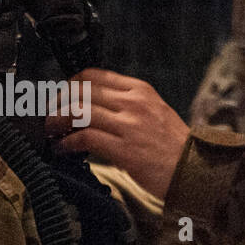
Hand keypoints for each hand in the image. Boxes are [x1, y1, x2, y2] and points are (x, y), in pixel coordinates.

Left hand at [46, 68, 189, 199]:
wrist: (195, 169)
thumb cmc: (174, 146)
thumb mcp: (153, 111)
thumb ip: (126, 104)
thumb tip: (91, 106)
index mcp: (140, 89)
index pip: (93, 75)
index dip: (69, 85)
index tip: (60, 96)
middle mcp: (133, 102)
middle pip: (81, 91)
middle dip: (58, 103)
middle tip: (50, 115)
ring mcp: (129, 125)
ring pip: (79, 112)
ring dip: (58, 122)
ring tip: (51, 132)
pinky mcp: (125, 149)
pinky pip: (86, 138)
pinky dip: (68, 143)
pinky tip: (63, 149)